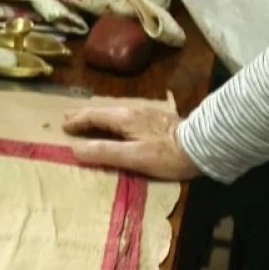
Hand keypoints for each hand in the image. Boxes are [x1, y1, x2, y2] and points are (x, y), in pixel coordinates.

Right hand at [63, 106, 199, 180]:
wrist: (205, 145)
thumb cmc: (168, 154)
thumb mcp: (134, 157)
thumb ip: (105, 152)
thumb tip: (76, 150)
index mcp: (124, 119)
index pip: (94, 116)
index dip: (77, 121)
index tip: (63, 125)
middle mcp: (133, 112)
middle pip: (103, 112)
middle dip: (85, 115)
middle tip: (69, 118)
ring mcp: (147, 114)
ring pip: (115, 113)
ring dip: (99, 117)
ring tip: (90, 121)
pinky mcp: (158, 120)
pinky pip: (126, 117)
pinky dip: (113, 120)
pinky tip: (119, 125)